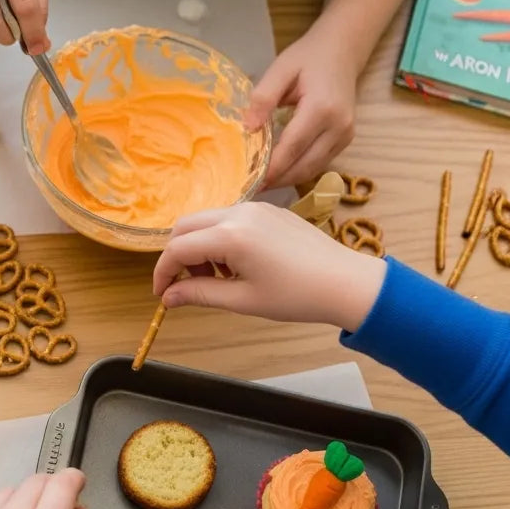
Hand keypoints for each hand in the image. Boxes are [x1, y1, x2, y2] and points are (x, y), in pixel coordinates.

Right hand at [153, 202, 386, 331]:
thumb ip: (200, 294)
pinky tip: (238, 264)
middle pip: (186, 226)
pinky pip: (230, 218)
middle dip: (178, 255)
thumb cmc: (297, 296)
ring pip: (207, 219)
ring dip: (199, 245)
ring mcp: (256, 208)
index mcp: (231, 235)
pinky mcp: (270, 210)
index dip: (163, 273)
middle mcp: (239, 212)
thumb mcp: (243, 300)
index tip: (162, 295)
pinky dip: (220, 238)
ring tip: (218, 276)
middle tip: (189, 284)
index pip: (177, 248)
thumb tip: (168, 297)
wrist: (348, 283)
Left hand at [246, 22, 359, 188]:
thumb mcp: (280, 69)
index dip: (272, 168)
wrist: (342, 51)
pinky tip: (279, 172)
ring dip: (288, 180)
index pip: (293, 146)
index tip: (250, 181)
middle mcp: (339, 126)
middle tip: (250, 188)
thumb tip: (248, 128)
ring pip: (314, 169)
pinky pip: (321, 163)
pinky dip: (299, 171)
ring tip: (261, 184)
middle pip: (305, 165)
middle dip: (278, 180)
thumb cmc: (308, 58)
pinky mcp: (346, 139)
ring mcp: (346, 134)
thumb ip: (263, 98)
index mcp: (322, 108)